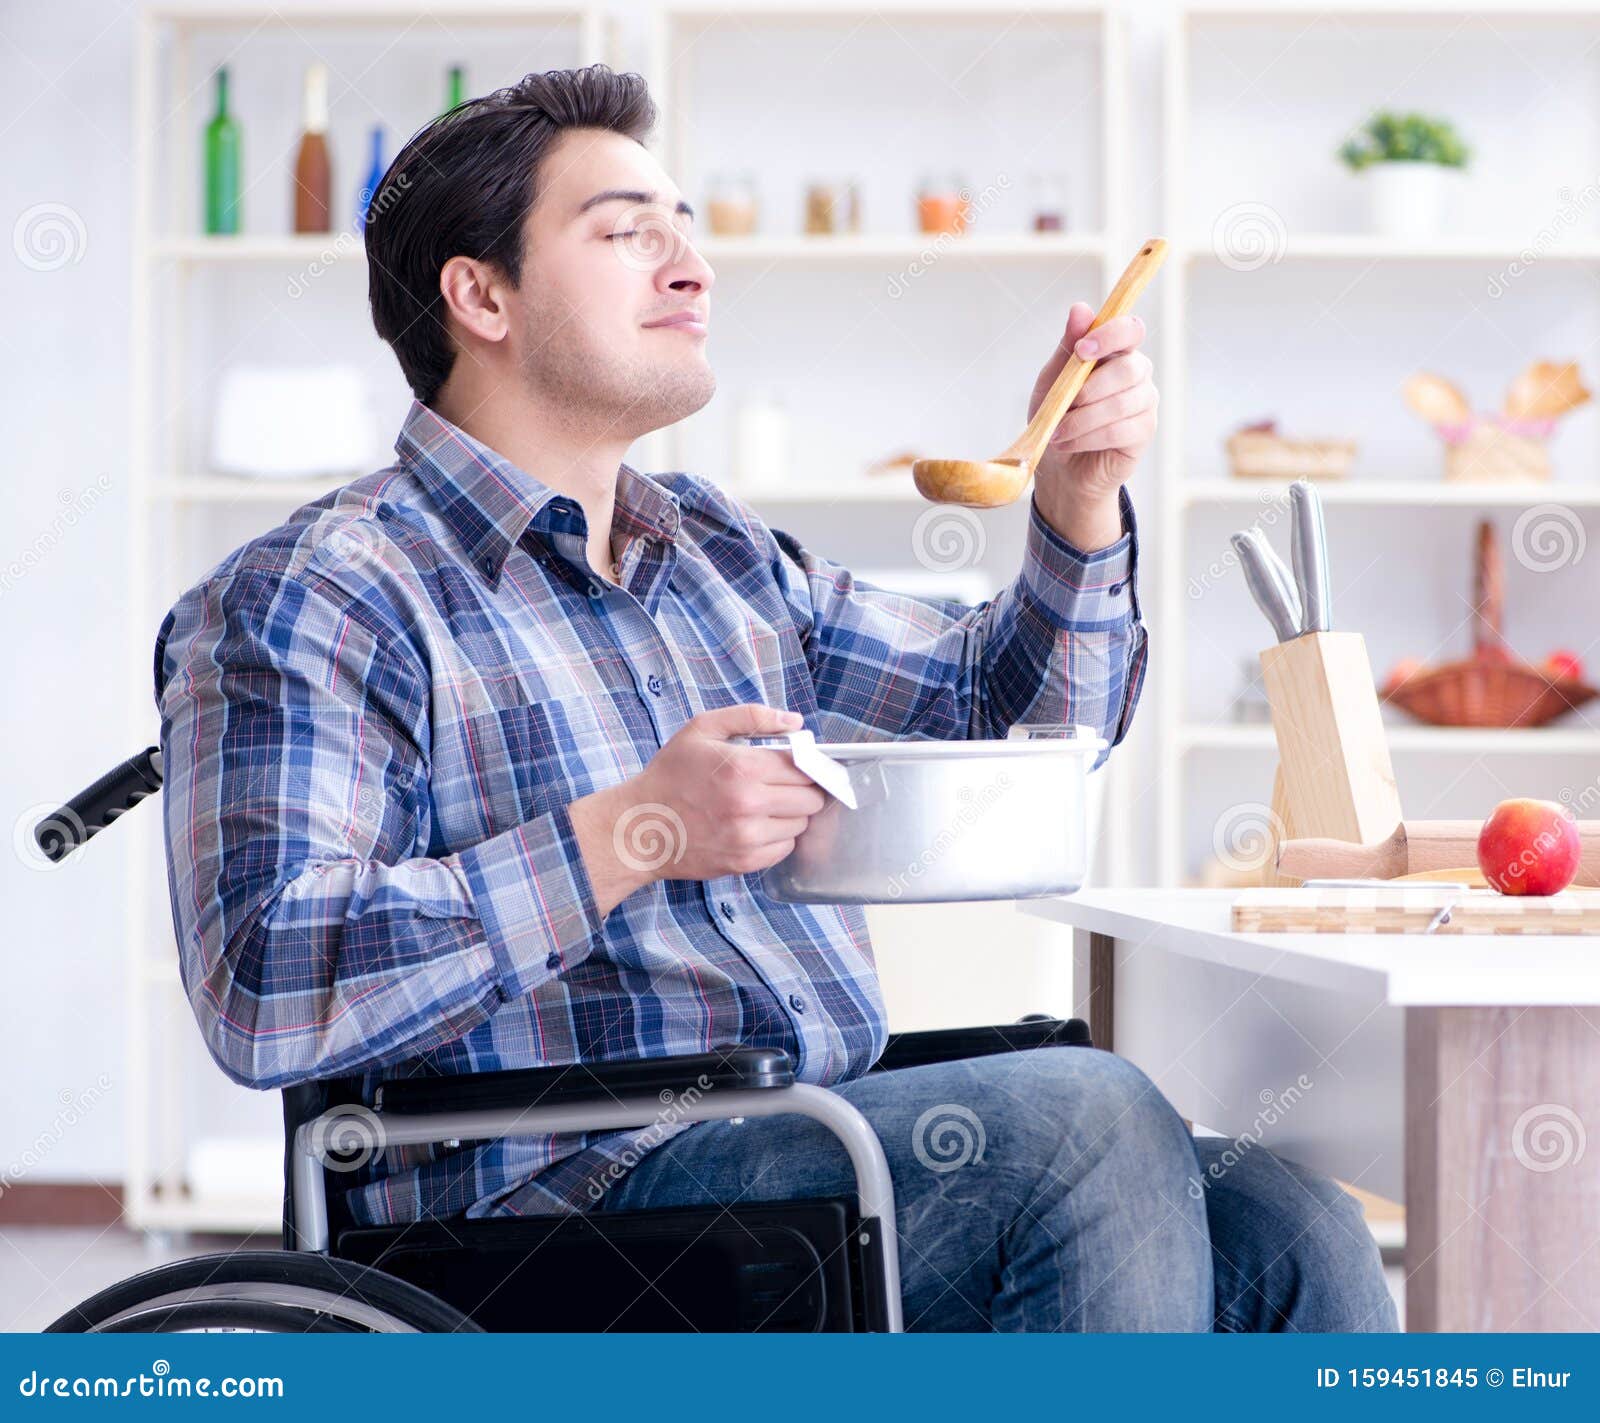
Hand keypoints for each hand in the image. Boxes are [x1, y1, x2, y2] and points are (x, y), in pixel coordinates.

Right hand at [570, 704, 826, 915]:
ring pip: (801, 824)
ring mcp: (748, 837)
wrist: (639, 827)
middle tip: (782, 785)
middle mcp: (750, 804)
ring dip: (790, 814)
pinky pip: (785, 848)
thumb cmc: (670, 775)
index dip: (805, 764)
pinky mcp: (744, 862)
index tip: (797, 765)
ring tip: (765, 805)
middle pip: (811, 798)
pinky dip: (778, 837)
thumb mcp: (701, 729)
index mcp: (742, 767)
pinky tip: (756, 826)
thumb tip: (796, 721)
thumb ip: (751, 717)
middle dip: (802, 789)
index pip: (804, 767)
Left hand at [1028, 302, 1156, 520]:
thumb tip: (1081, 308)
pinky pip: (1121, 430)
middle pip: (1129, 368)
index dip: (1110, 335)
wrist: (1059, 466)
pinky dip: (1088, 438)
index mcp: (1116, 351)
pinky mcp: (1144, 432)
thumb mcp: (1053, 379)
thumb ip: (1068, 345)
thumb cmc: (1057, 416)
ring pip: (1121, 403)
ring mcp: (1145, 402)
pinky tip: (1069, 444)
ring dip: (1082, 419)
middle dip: (1089, 388)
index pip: (1130, 329)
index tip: (1082, 351)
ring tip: (1058, 432)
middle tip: (1063, 405)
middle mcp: (1137, 372)